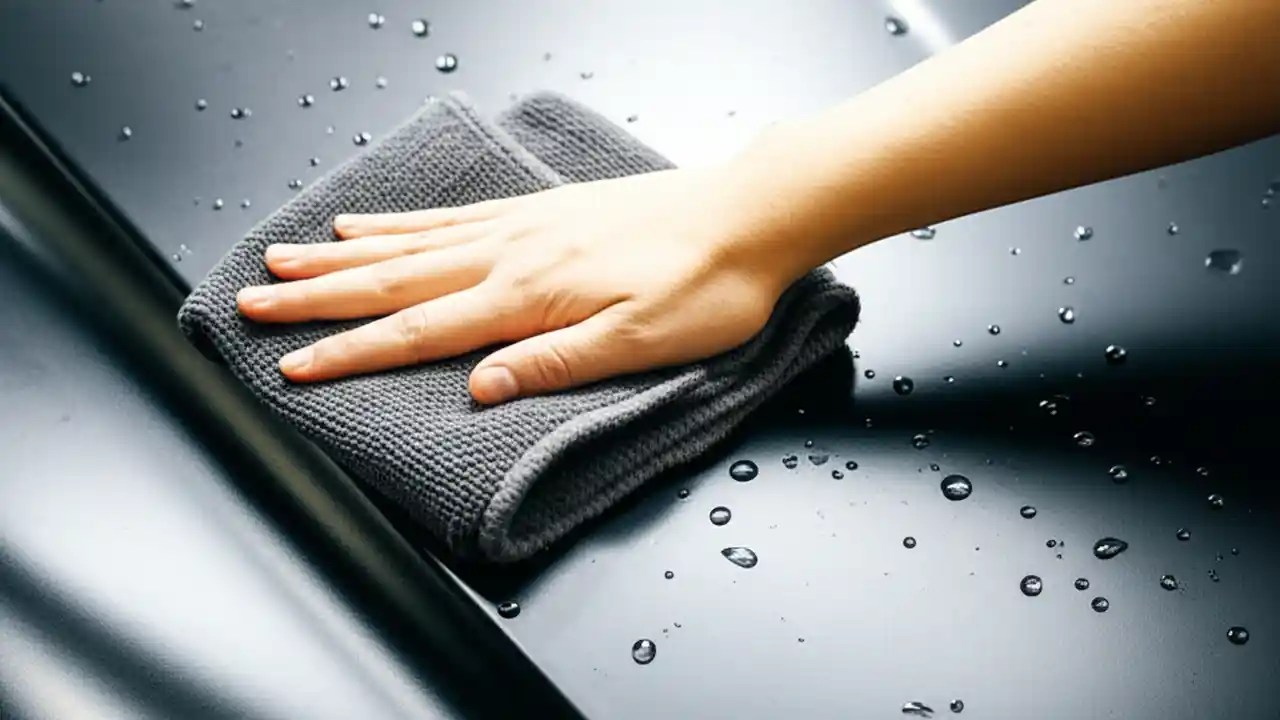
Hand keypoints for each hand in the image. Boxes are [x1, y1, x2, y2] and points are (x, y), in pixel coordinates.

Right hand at [236, 166, 802, 403]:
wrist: (749, 214)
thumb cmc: (707, 283)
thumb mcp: (642, 341)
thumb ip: (555, 363)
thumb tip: (480, 387)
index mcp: (528, 295)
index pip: (418, 331)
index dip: (349, 352)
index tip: (292, 366)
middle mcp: (510, 254)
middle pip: (391, 280)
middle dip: (316, 298)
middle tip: (252, 303)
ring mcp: (519, 226)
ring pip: (408, 243)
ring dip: (339, 255)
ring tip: (285, 258)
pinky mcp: (536, 211)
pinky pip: (448, 216)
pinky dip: (398, 222)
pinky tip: (369, 222)